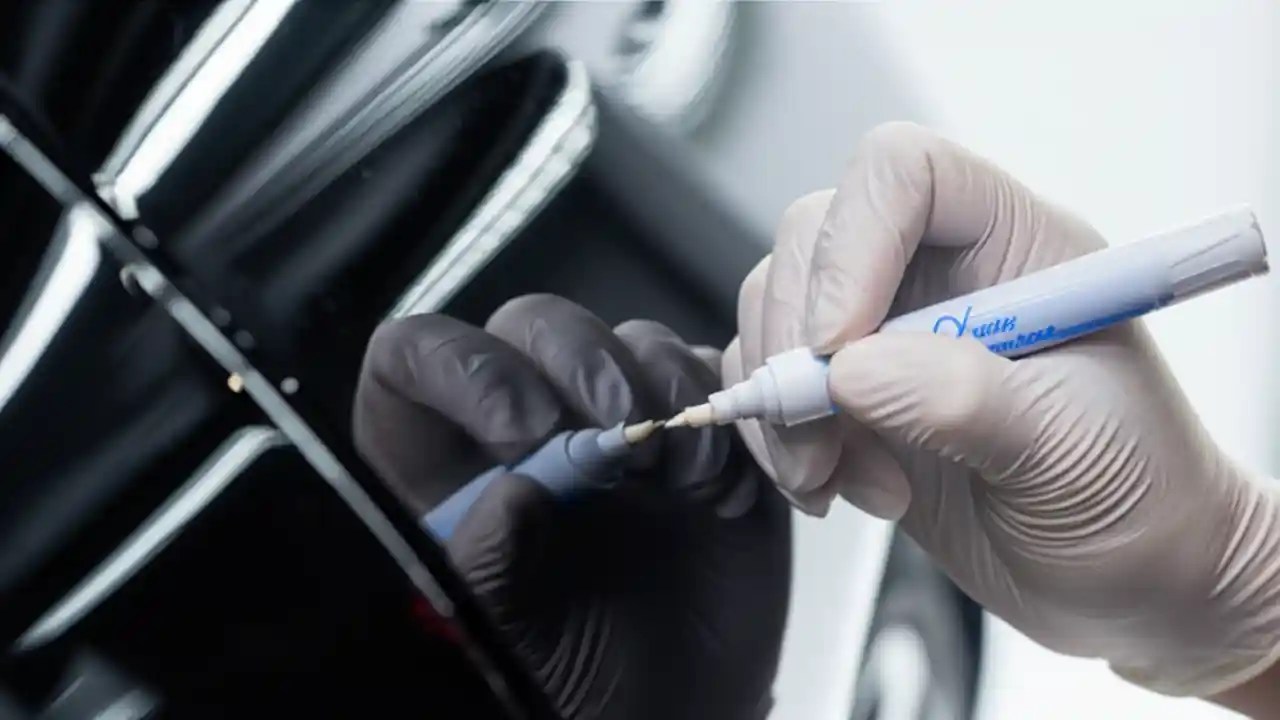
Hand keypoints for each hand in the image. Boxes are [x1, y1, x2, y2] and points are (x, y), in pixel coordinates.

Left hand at [354, 295, 790, 718]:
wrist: (676, 714)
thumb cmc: (572, 687)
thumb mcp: (505, 643)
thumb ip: (487, 567)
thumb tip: (514, 490)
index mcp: (449, 468)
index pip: (413, 361)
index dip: (462, 366)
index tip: (524, 426)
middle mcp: (532, 426)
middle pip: (531, 327)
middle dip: (579, 356)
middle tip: (621, 422)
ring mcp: (619, 424)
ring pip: (628, 339)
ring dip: (660, 383)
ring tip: (680, 476)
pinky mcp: (698, 436)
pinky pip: (710, 377)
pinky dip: (723, 412)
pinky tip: (719, 487)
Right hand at [728, 122, 1279, 696]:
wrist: (1129, 578)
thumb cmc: (1138, 495)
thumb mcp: (1070, 448)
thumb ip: (963, 399)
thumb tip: (850, 371)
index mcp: (1016, 247)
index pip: (907, 174)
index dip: (854, 243)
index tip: (839, 345)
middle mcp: (942, 274)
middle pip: (816, 234)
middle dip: (794, 337)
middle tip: (819, 430)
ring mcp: (889, 333)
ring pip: (777, 307)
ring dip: (783, 404)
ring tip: (841, 478)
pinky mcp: (853, 395)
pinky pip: (770, 382)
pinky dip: (777, 439)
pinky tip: (836, 489)